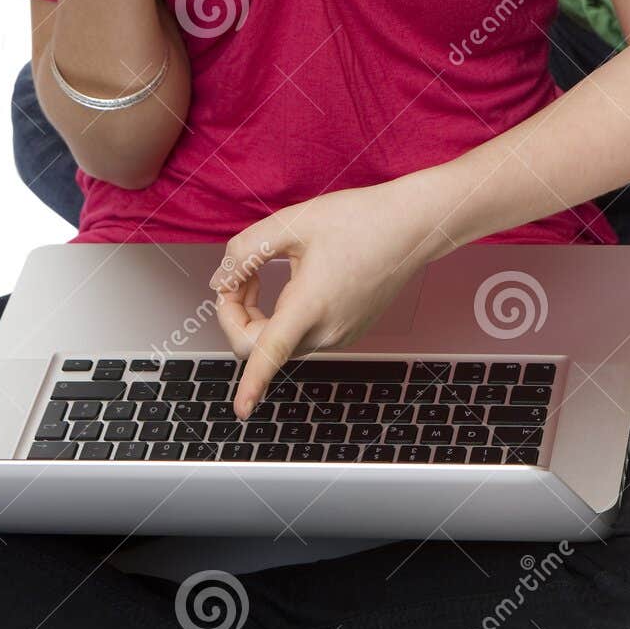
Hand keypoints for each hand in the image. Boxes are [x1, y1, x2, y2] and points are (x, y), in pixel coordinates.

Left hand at [206, 180, 437, 418]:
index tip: (240, 409)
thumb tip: (220, 282)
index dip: (252, 384)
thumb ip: (245, 252)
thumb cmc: (356, 219)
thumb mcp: (292, 222)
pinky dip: (282, 316)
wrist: (409, 226)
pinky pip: (302, 335)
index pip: (270, 354)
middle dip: (237, 315)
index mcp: (311, 304)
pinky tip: (293, 279)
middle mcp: (328, 330)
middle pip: (262, 347)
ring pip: (281, 342)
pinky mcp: (348, 332)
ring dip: (258, 314)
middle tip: (239, 276)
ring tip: (264, 270)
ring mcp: (341, 335)